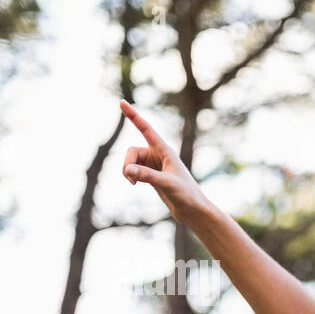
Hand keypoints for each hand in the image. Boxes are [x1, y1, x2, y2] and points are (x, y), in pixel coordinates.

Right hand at [119, 99, 210, 225]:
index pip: (146, 129)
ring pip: (131, 161)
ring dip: (128, 171)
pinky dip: (130, 176)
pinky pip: (133, 170)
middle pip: (132, 151)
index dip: (133, 116)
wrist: (192, 211)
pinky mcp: (151, 175)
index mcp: (165, 151)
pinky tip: (134, 184)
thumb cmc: (186, 195)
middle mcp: (158, 155)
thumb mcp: (167, 184)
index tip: (122, 102)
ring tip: (133, 183)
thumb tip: (127, 170)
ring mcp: (154, 165)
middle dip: (128, 163)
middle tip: (130, 178)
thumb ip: (147, 176)